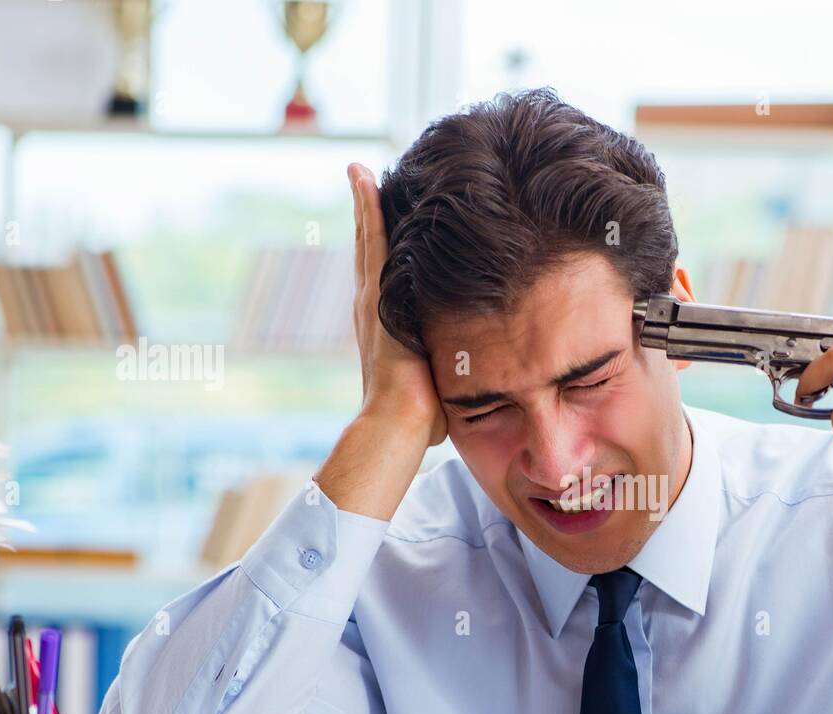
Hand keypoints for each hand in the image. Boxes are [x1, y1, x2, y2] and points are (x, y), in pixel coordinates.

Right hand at [347, 162, 445, 446]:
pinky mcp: (375, 293)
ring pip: (367, 239)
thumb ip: (449, 374)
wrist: (399, 422)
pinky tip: (364, 180)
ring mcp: (371, 299)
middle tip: (362, 181)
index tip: (385, 223)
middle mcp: (372, 309)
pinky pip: (371, 240)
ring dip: (364, 203)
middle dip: (368, 217)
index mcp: (386, 327)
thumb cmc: (421, 419)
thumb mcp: (440, 385)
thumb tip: (473, 383)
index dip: (383, 251)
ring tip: (359, 172)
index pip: (385, 279)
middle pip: (369, 252)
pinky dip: (367, 208)